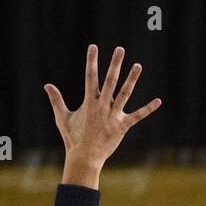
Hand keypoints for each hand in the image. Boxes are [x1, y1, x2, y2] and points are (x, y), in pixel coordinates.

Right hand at [44, 45, 161, 187]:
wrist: (85, 158)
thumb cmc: (73, 139)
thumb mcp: (62, 118)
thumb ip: (56, 100)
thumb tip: (47, 85)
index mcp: (89, 103)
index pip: (90, 77)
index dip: (91, 61)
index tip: (93, 47)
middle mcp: (102, 106)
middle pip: (110, 81)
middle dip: (115, 64)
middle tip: (120, 49)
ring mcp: (113, 116)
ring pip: (125, 94)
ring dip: (132, 79)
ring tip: (138, 65)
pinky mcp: (122, 127)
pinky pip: (138, 116)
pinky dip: (148, 109)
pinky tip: (158, 101)